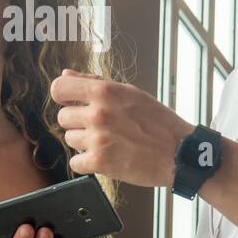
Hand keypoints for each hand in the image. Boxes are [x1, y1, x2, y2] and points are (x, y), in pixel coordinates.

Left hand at [50, 69, 192, 187]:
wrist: (179, 153)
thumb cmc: (158, 122)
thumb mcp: (130, 93)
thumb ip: (94, 82)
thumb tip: (66, 74)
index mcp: (105, 92)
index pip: (59, 87)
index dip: (64, 96)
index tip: (74, 103)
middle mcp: (98, 113)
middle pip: (62, 117)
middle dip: (78, 122)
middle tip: (102, 127)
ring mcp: (97, 138)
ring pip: (70, 139)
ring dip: (84, 142)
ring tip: (109, 142)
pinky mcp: (99, 163)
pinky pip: (75, 162)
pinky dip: (88, 163)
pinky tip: (106, 157)